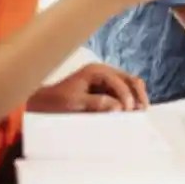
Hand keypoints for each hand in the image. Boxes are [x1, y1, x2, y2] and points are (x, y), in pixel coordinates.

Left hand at [27, 63, 147, 112]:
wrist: (43, 105)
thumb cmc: (56, 103)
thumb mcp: (74, 103)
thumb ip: (96, 103)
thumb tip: (118, 107)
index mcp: (95, 71)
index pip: (117, 80)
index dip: (125, 95)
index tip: (127, 111)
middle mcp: (104, 72)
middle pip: (129, 79)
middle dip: (137, 94)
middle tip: (141, 111)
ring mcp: (107, 80)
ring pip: (131, 85)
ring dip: (137, 97)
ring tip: (141, 112)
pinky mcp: (108, 90)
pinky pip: (125, 92)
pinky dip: (131, 101)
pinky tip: (134, 112)